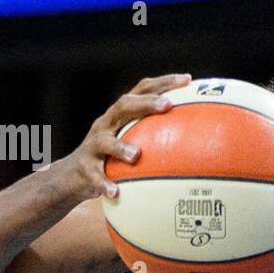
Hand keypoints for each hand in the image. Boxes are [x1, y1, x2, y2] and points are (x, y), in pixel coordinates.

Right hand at [56, 74, 189, 200]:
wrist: (73, 176)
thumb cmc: (113, 158)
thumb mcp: (132, 142)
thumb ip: (157, 138)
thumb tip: (200, 143)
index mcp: (120, 115)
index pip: (141, 90)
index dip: (163, 82)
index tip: (188, 80)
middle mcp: (106, 124)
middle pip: (123, 106)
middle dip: (145, 103)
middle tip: (167, 105)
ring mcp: (93, 145)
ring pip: (104, 140)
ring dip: (120, 146)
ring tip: (136, 155)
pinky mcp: (84, 167)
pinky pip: (95, 175)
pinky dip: (105, 183)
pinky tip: (116, 192)